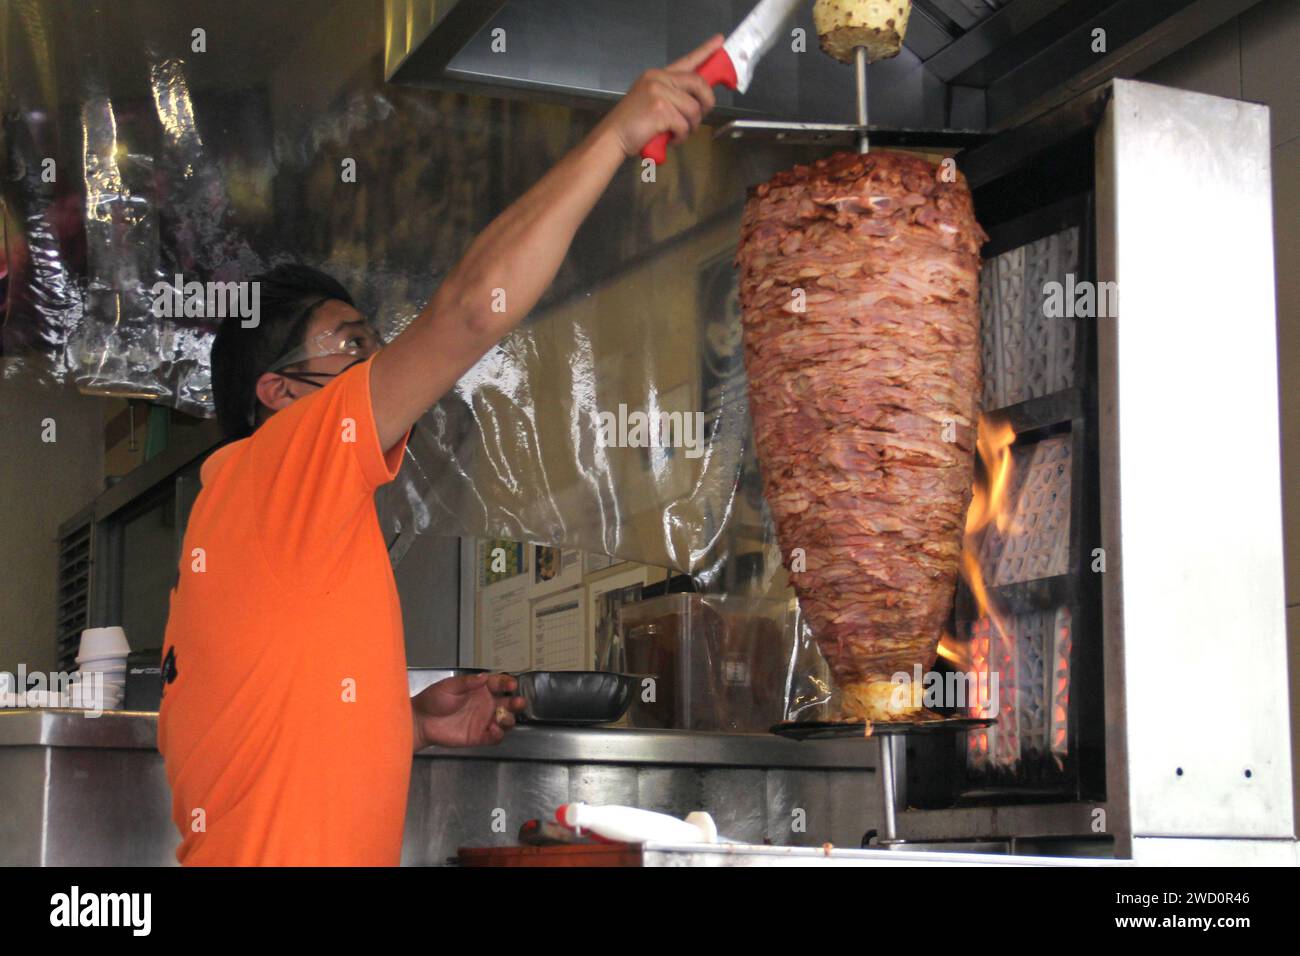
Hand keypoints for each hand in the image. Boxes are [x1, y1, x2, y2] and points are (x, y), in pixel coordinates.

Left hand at [411, 673, 526, 749]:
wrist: (421, 721)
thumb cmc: (433, 700)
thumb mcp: (449, 686)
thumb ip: (467, 682)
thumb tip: (483, 677)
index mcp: (480, 689)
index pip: (499, 684)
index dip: (507, 683)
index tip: (511, 684)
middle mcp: (485, 704)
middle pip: (508, 703)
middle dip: (516, 702)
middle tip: (517, 702)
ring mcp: (483, 720)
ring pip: (505, 720)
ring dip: (509, 719)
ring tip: (502, 717)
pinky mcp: (479, 736)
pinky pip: (494, 737)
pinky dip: (498, 735)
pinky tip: (493, 730)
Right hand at [598, 35, 723, 158]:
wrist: (612, 137)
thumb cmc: (632, 123)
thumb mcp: (651, 99)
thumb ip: (672, 93)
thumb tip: (697, 98)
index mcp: (657, 75)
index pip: (687, 60)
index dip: (706, 50)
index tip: (719, 41)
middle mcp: (658, 79)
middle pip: (698, 83)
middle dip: (706, 102)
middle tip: (702, 114)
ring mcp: (659, 93)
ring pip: (693, 109)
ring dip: (691, 126)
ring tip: (678, 132)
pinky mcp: (660, 109)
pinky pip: (684, 124)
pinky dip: (681, 137)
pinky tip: (671, 139)